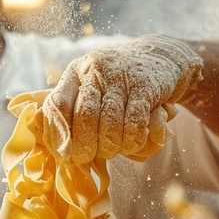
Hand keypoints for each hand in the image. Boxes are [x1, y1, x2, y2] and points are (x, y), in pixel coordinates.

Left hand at [41, 35, 203, 163]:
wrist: (159, 60)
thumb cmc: (116, 84)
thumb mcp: (90, 87)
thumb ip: (71, 109)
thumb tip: (59, 145)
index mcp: (76, 71)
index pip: (59, 104)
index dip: (59, 132)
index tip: (64, 152)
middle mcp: (95, 69)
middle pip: (85, 117)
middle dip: (85, 145)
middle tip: (87, 157)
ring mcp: (121, 76)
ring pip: (110, 123)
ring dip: (110, 146)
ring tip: (111, 152)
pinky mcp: (146, 86)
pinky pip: (135, 123)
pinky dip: (132, 141)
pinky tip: (131, 144)